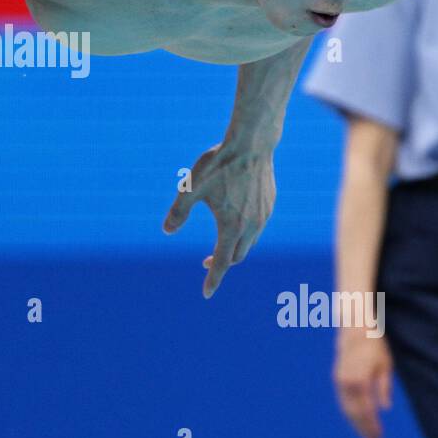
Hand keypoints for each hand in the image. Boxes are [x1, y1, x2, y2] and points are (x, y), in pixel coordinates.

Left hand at [163, 144, 274, 297]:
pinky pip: (258, 227)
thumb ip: (179, 211)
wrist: (251, 144)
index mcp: (231, 226)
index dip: (214, 280)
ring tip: (221, 241)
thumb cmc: (218, 165)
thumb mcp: (190, 187)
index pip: (222, 262)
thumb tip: (167, 231)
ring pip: (250, 243)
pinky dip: (246, 232)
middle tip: (206, 261)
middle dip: (223, 263)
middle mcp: (251, 226)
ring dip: (235, 248)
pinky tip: (235, 220)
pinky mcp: (269, 205)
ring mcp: (263, 216)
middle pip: (237, 256)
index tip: (206, 294)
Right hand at [333, 332, 392, 437]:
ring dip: (356, 424)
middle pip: (354, 413)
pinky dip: (350, 413)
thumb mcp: (385, 366)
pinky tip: (358, 420)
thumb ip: (384, 388)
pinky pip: (343, 401)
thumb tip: (385, 409)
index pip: (366, 410)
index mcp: (360, 379)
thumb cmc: (375, 347)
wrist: (354, 330)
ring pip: (346, 408)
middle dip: (363, 429)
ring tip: (366, 435)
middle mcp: (346, 382)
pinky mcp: (337, 379)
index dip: (371, 426)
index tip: (378, 437)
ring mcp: (340, 380)